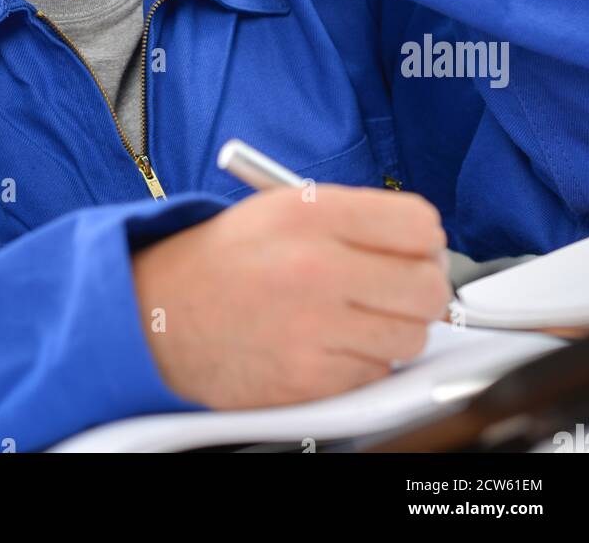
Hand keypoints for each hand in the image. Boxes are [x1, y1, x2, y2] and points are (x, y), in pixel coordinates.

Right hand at [131, 183, 450, 409]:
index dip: (422, 239)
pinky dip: (362, 361)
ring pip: (409, 337)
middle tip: (400, 287)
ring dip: (392, 328)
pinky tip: (327, 341)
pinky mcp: (311, 380)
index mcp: (312, 213)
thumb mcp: (283, 207)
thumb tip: (423, 244)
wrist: (161, 314)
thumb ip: (354, 218)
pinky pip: (374, 373)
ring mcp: (315, 329)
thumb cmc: (226, 259)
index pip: (419, 225)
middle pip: (427, 287)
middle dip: (421, 287)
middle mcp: (317, 268)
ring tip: (354, 314)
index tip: (412, 247)